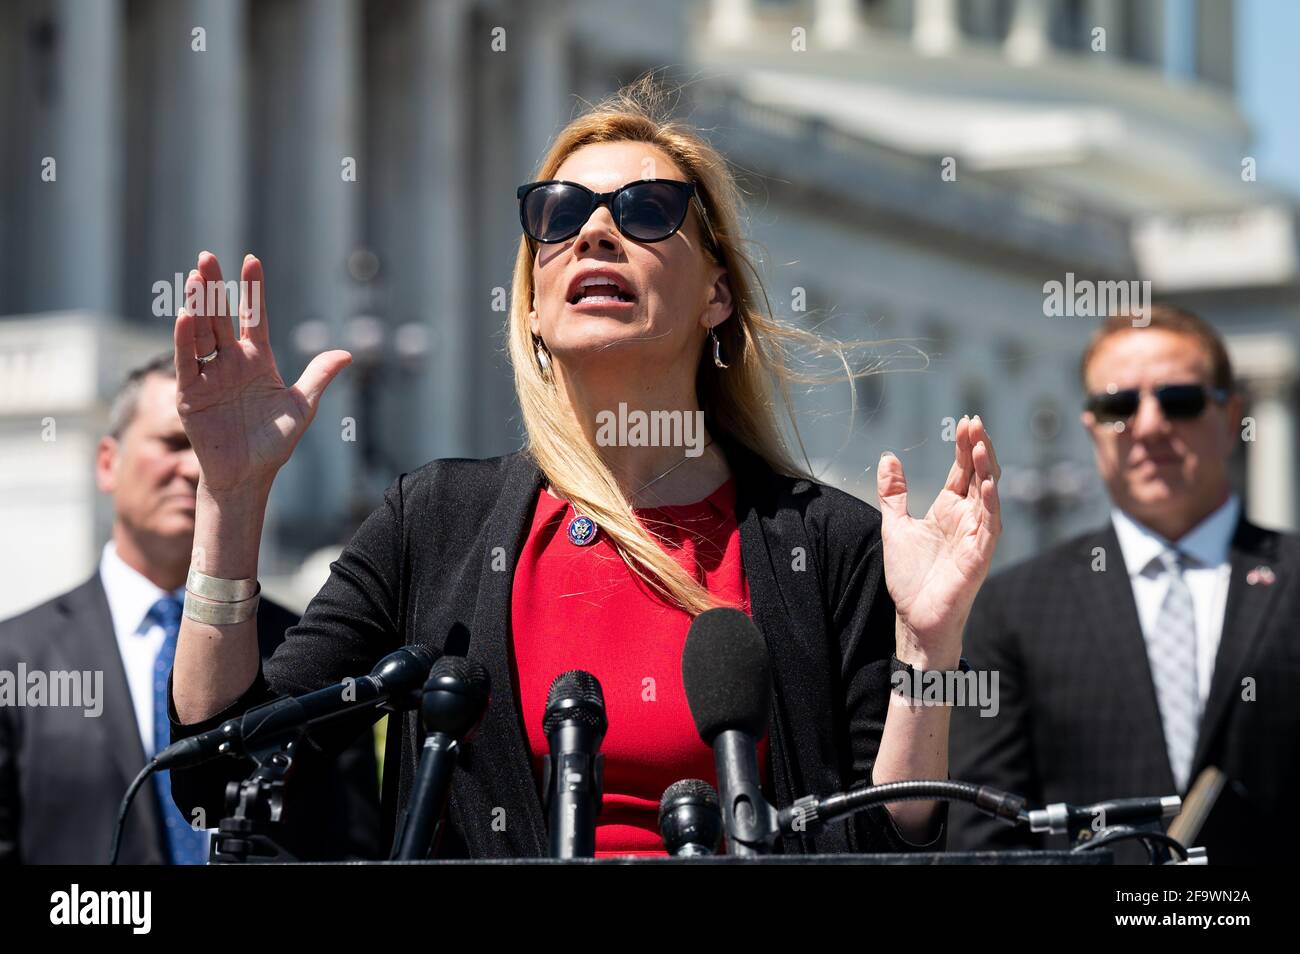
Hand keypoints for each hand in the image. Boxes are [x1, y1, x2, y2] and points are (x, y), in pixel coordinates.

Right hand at [174, 251, 351, 493]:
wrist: (249, 476)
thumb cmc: (274, 442)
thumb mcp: (302, 407)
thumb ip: (318, 377)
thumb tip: (347, 353)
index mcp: (257, 360)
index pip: (255, 317)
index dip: (252, 290)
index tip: (251, 260)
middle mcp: (230, 362)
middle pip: (221, 318)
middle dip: (214, 288)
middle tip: (206, 256)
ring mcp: (209, 376)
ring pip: (200, 334)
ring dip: (197, 306)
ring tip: (195, 277)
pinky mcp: (190, 394)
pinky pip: (186, 363)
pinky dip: (184, 340)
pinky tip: (185, 316)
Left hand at [876, 415, 1001, 661]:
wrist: (914, 617)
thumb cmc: (910, 577)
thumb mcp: (895, 526)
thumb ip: (893, 493)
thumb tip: (889, 456)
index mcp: (950, 510)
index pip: (962, 470)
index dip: (965, 446)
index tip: (965, 421)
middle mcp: (967, 518)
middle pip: (979, 475)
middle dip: (979, 448)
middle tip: (976, 422)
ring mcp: (976, 536)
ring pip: (989, 495)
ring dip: (988, 470)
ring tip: (982, 444)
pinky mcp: (980, 555)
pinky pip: (990, 525)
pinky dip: (990, 504)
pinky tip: (987, 484)